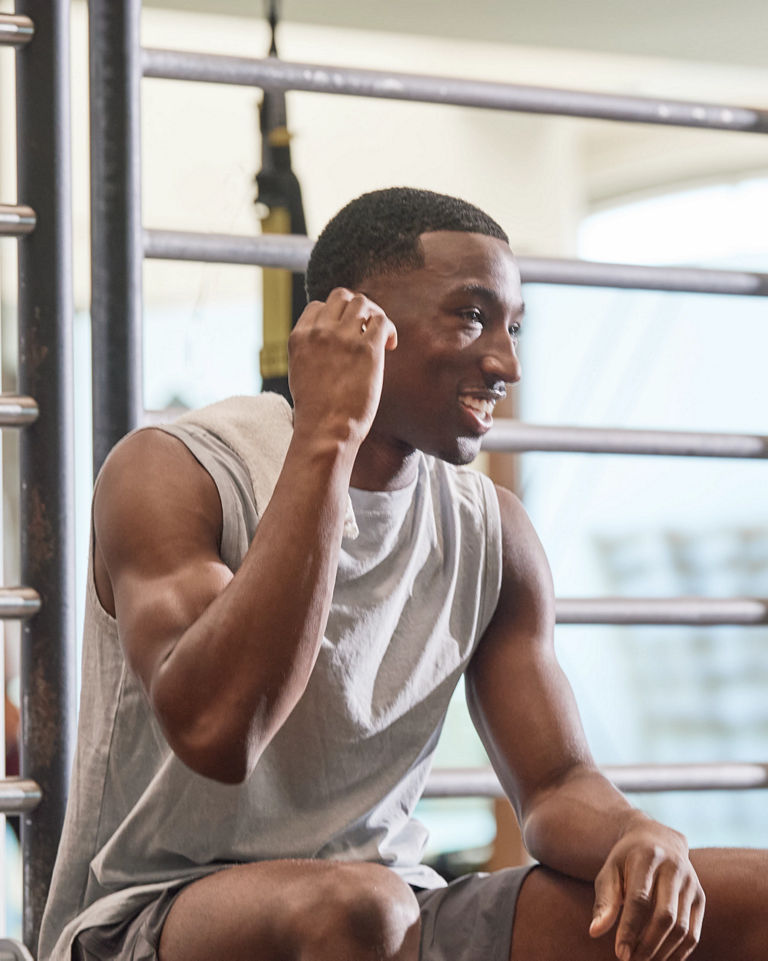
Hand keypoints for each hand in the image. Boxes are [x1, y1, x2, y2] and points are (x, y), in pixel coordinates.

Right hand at [288, 288, 397, 447]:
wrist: (325, 430)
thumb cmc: (316, 411)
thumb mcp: (300, 373)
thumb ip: (311, 352)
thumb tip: (329, 345)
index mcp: (299, 337)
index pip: (317, 306)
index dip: (334, 315)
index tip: (345, 332)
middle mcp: (319, 332)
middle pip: (340, 296)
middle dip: (356, 308)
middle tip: (366, 328)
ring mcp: (342, 338)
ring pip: (362, 302)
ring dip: (373, 314)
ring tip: (379, 337)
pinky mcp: (366, 349)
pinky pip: (382, 321)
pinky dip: (389, 329)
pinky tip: (390, 347)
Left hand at [589, 815, 704, 960]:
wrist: (658, 839)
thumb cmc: (627, 860)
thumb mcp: (610, 870)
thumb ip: (604, 900)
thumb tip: (595, 932)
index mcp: (647, 857)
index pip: (640, 899)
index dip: (629, 929)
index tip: (620, 953)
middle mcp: (674, 868)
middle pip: (665, 916)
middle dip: (647, 944)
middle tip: (630, 960)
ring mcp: (691, 883)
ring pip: (682, 929)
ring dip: (662, 952)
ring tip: (642, 960)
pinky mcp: (700, 897)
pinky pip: (693, 934)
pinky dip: (678, 952)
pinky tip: (660, 958)